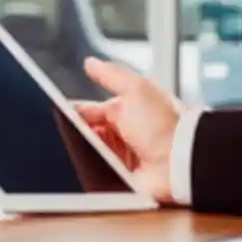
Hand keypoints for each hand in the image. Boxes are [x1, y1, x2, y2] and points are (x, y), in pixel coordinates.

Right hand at [73, 57, 181, 203]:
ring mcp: (118, 159)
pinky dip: (87, 170)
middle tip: (74, 133)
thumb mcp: (136, 89)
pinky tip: (86, 165)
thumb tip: (90, 62)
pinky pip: (94, 174)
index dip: (71, 112)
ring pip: (85, 152)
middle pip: (82, 132)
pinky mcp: (118, 179)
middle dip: (75, 132)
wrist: (182, 160)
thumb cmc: (165, 123)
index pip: (85, 111)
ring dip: (81, 150)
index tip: (59, 114)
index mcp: (121, 112)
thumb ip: (111, 75)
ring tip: (83, 149)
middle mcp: (118, 135)